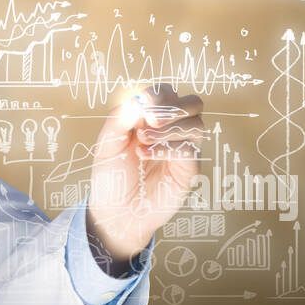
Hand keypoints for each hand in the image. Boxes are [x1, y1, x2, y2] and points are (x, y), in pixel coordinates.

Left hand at [86, 83, 203, 271]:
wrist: (116, 211)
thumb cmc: (112, 174)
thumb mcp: (107, 143)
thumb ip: (119, 119)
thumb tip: (138, 101)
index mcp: (153, 117)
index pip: (167, 93)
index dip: (158, 95)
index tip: (142, 104)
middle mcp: (173, 130)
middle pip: (193, 103)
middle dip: (174, 106)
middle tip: (151, 118)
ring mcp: (183, 149)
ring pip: (196, 124)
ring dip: (170, 127)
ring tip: (143, 139)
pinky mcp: (188, 170)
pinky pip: (189, 149)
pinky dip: (168, 147)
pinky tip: (145, 154)